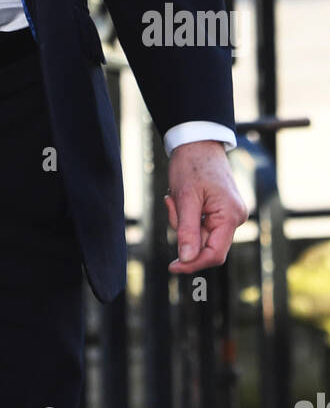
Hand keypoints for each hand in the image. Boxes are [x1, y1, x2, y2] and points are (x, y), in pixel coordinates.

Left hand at [165, 141, 247, 274]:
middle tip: (172, 205)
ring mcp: (229, 214)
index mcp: (230, 216)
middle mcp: (235, 218)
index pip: (214, 254)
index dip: (192, 263)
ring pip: (201, 235)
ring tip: (175, 197)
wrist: (198, 141)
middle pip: (206, 245)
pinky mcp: (221, 210)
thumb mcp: (185, 197)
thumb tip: (186, 259)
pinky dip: (187, 216)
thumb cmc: (192, 165)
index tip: (172, 266)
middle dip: (183, 232)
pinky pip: (201, 224)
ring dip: (183, 222)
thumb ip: (187, 230)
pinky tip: (180, 198)